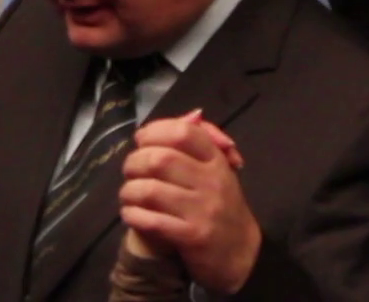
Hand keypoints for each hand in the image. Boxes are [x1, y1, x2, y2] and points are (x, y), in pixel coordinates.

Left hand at [121, 111, 261, 293]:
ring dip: (129, 191)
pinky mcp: (193, 237)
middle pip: (160, 160)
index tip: (141, 141)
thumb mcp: (217, 171)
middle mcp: (212, 182)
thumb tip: (191, 114)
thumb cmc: (220, 206)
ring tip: (127, 195)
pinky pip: (153, 221)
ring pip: (151, 190)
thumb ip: (200, 143)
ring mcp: (203, 210)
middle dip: (134, 163)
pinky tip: (130, 214)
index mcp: (216, 161)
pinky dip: (133, 215)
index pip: (183, 132)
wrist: (241, 254)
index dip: (155, 131)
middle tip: (129, 171)